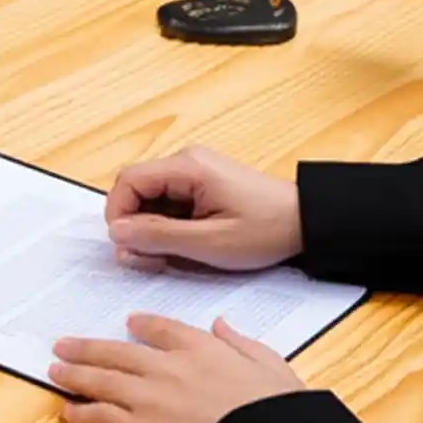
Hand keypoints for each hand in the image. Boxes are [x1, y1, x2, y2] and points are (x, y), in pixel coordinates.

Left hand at [52, 314, 306, 422]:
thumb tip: (223, 326)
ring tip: (56, 369)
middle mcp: (169, 367)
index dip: (143, 325)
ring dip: (75, 374)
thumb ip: (241, 343)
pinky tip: (69, 412)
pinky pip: (101, 418)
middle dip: (88, 347)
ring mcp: (150, 398)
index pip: (163, 329)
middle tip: (65, 344)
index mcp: (202, 349)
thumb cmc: (277, 411)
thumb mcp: (271, 365)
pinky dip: (81, 413)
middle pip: (118, 351)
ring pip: (101, 380)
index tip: (131, 322)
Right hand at [106, 146, 302, 272]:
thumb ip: (158, 237)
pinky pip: (168, 205)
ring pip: (150, 201)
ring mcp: (193, 174)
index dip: (118, 214)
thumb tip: (116, 233)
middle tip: (147, 260)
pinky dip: (166, 229)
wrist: (307, 223)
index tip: (126, 246)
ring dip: (150, 231)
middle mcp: (186, 163)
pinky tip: (181, 249)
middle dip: (134, 226)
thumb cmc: (266, 230)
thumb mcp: (209, 242)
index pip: (128, 181)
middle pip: (136, 190)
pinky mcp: (200, 187)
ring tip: (168, 258)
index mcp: (188, 168)